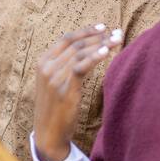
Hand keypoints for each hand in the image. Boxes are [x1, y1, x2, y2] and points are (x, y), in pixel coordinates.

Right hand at [32, 23, 120, 160]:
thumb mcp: (54, 83)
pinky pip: (80, 67)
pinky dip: (94, 57)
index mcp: (42, 62)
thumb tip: (85, 51)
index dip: (85, 31)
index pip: (66, 39)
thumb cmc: (55, 108)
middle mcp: (46, 67)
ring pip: (80, 53)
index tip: (102, 27)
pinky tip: (106, 52)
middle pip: (75, 44)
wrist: (48, 133)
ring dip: (100, 44)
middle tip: (116, 32)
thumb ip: (63, 66)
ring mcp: (53, 78)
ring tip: (117, 40)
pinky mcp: (64, 89)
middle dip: (97, 36)